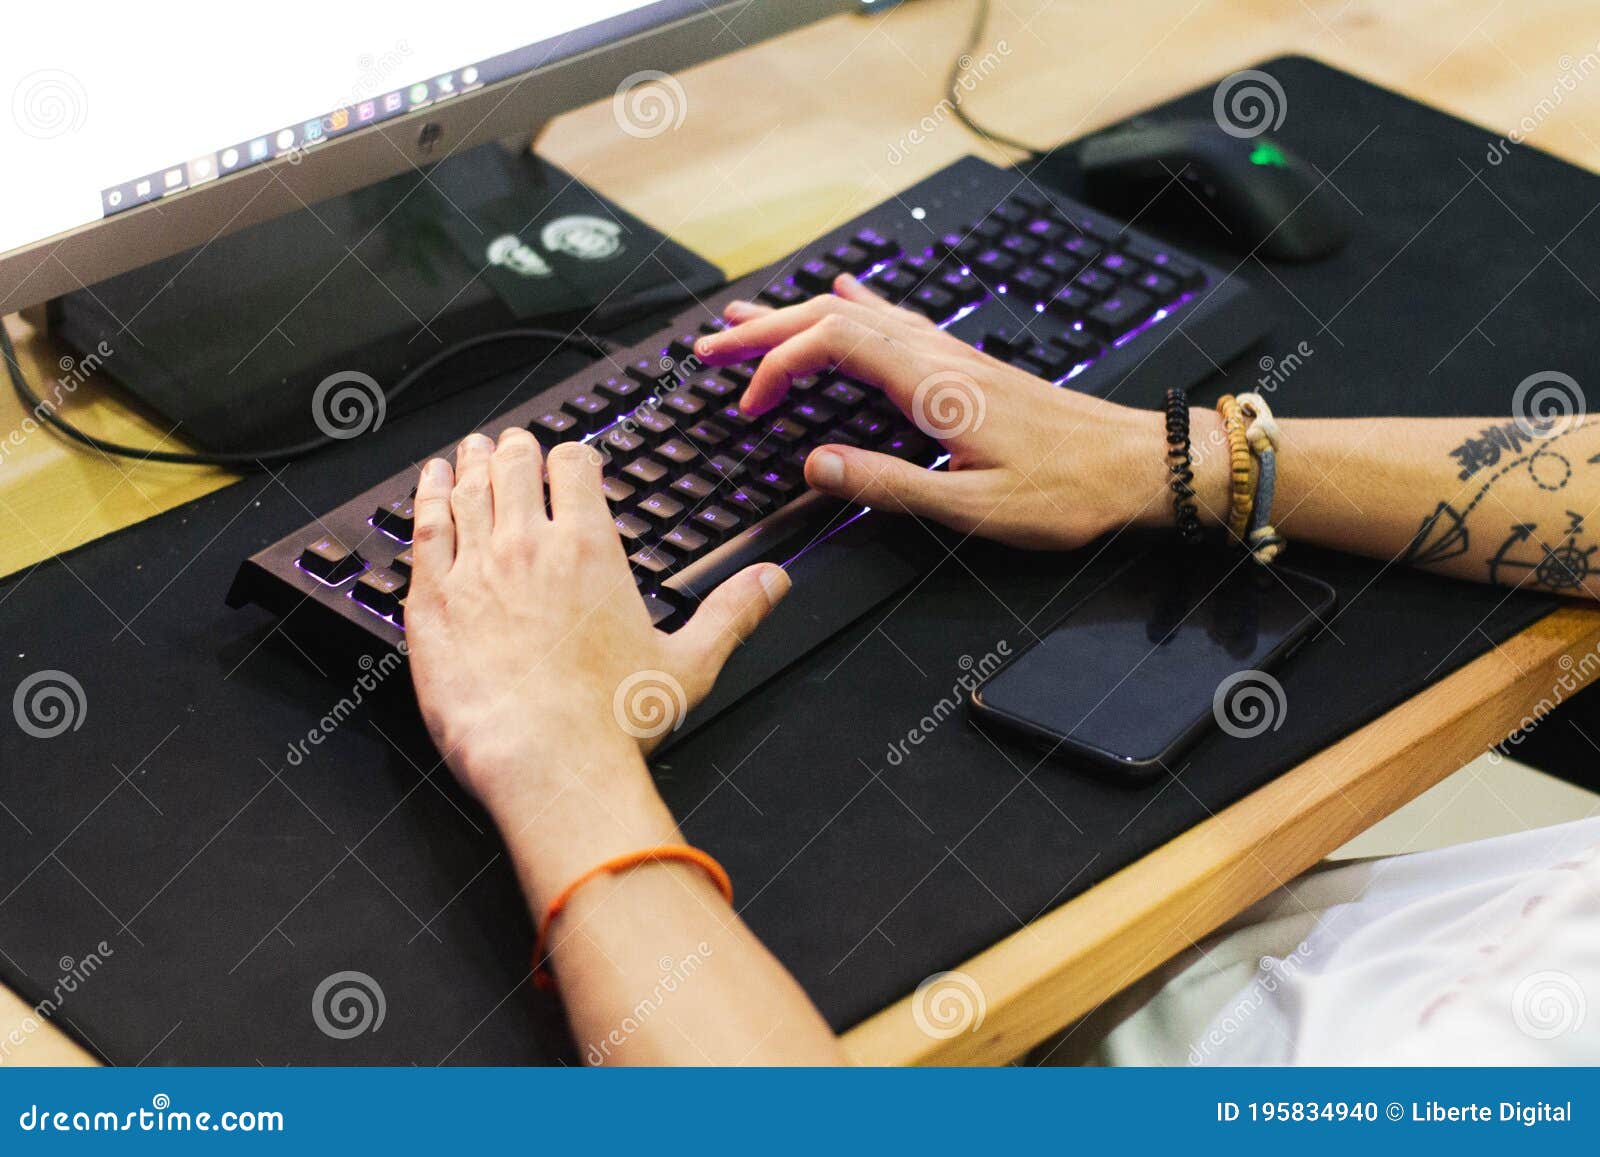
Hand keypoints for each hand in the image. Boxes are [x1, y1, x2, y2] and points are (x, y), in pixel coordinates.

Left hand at [404, 431, 789, 815]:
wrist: (547, 763)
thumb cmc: (612, 723)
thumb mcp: (689, 664)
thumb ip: (732, 612)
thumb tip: (772, 580)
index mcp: (589, 549)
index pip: (575, 467)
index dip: (572, 455)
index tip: (570, 460)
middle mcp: (528, 545)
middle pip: (515, 467)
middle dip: (518, 449)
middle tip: (514, 444)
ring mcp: (475, 568)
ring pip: (468, 488)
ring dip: (472, 461)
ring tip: (473, 448)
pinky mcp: (433, 602)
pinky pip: (426, 529)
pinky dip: (427, 496)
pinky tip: (429, 483)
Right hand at [694, 274, 1190, 548]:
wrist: (1139, 466)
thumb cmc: (1068, 491)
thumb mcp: (972, 507)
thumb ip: (888, 485)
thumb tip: (813, 463)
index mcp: (932, 386)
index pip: (830, 343)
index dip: (775, 366)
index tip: (746, 406)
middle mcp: (938, 356)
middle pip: (833, 317)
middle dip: (763, 328)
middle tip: (708, 346)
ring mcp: (953, 355)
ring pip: (859, 313)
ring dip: (797, 316)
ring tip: (747, 321)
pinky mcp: (966, 365)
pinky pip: (896, 319)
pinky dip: (854, 307)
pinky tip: (845, 294)